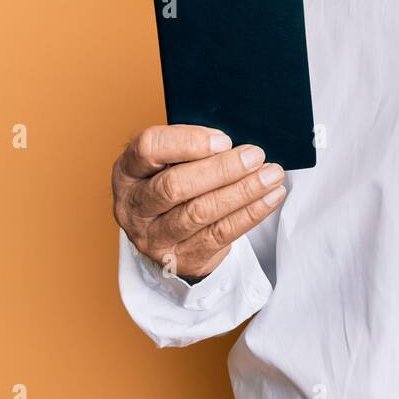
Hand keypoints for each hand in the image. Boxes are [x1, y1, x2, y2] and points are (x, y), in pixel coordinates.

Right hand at [111, 124, 286, 280]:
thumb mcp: (170, 161)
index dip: (187, 142)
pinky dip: (251, 213)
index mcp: (128, 171)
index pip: (148, 148)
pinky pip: (221, 234)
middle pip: (174, 186)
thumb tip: (230, 144)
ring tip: (271, 174)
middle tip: (255, 156)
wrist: (168, 236)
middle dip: (221, 169)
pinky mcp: (182, 258)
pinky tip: (271, 197)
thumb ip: (192, 149)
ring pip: (200, 212)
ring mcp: (155, 237)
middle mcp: (134, 207)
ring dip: (243, 191)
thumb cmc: (173, 184)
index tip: (223, 140)